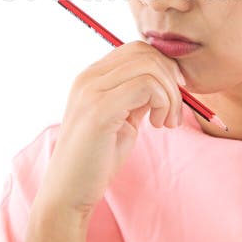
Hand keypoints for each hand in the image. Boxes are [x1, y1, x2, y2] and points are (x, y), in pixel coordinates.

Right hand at [34, 40, 185, 217]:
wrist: (67, 193)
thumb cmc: (96, 160)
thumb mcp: (121, 119)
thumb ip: (137, 96)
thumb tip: (167, 79)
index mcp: (91, 77)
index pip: (136, 49)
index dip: (163, 66)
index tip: (174, 93)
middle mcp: (88, 77)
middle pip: (145, 52)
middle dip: (171, 78)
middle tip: (174, 112)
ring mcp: (91, 90)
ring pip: (149, 67)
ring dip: (170, 94)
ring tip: (167, 122)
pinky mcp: (99, 109)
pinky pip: (146, 86)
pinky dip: (163, 103)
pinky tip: (157, 124)